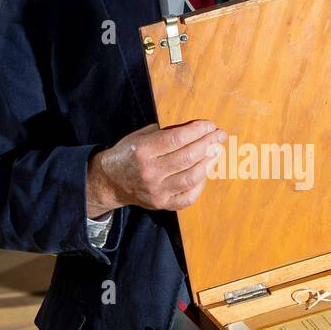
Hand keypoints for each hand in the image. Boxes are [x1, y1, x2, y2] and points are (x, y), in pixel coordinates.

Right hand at [86, 120, 227, 214]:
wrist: (111, 181)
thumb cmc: (129, 153)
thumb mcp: (140, 136)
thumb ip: (165, 132)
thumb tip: (197, 129)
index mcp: (143, 151)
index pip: (177, 139)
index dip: (198, 131)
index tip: (210, 125)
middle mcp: (150, 172)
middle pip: (188, 157)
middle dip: (208, 143)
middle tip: (219, 135)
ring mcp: (157, 191)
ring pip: (192, 177)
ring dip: (208, 162)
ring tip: (216, 151)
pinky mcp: (162, 204)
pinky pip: (189, 197)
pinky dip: (201, 184)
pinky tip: (205, 172)